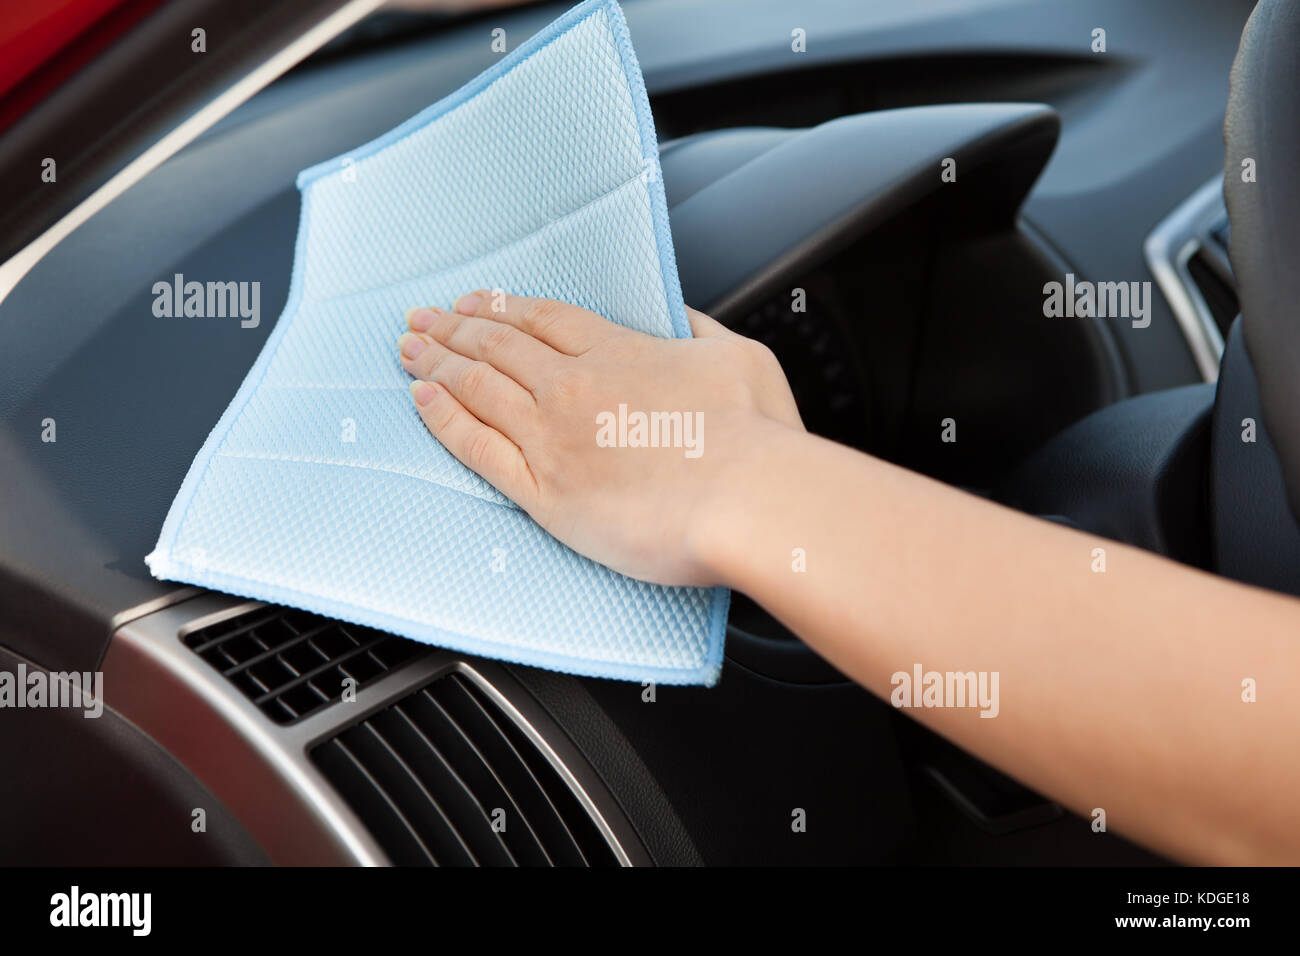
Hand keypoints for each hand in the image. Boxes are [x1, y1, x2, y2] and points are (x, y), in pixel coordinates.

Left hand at [398, 292, 802, 585]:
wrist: (749, 498)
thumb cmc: (758, 436)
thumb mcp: (740, 356)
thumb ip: (699, 332)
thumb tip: (680, 318)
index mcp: (619, 353)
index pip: (543, 319)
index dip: (500, 307)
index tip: (472, 302)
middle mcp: (574, 388)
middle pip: (497, 347)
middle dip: (453, 329)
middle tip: (419, 320)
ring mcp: (554, 439)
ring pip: (478, 390)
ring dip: (437, 365)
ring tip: (408, 352)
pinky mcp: (546, 493)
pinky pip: (479, 450)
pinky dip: (445, 422)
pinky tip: (421, 402)